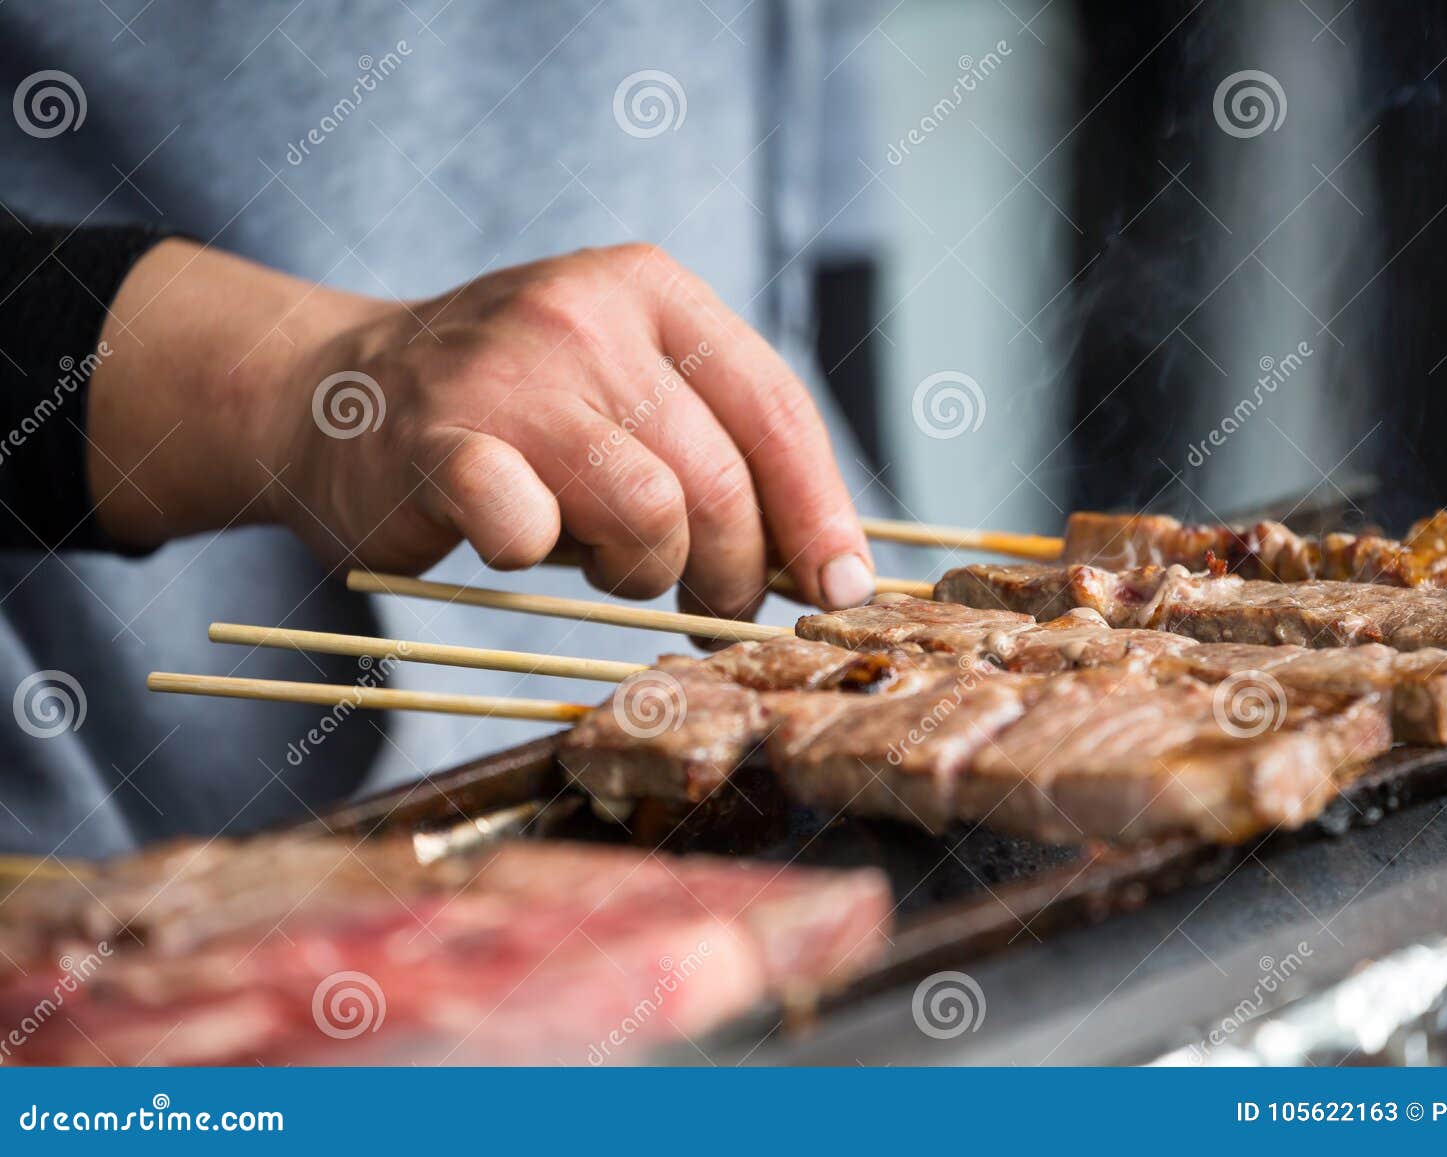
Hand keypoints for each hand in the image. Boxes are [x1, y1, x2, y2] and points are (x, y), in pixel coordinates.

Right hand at [89, 240, 876, 616]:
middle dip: (735, 571)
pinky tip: (518, 539)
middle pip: (721, 476)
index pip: (775, 404)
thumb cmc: (511, 416)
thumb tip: (826, 558)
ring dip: (643, 572)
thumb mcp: (625, 392)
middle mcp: (586, 313)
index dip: (820, 508)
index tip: (841, 582)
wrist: (335, 395)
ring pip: (652, 511)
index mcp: (651, 291)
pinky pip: (532, 534)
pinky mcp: (440, 440)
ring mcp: (510, 372)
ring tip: (606, 562)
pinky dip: (539, 559)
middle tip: (710, 604)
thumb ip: (718, 447)